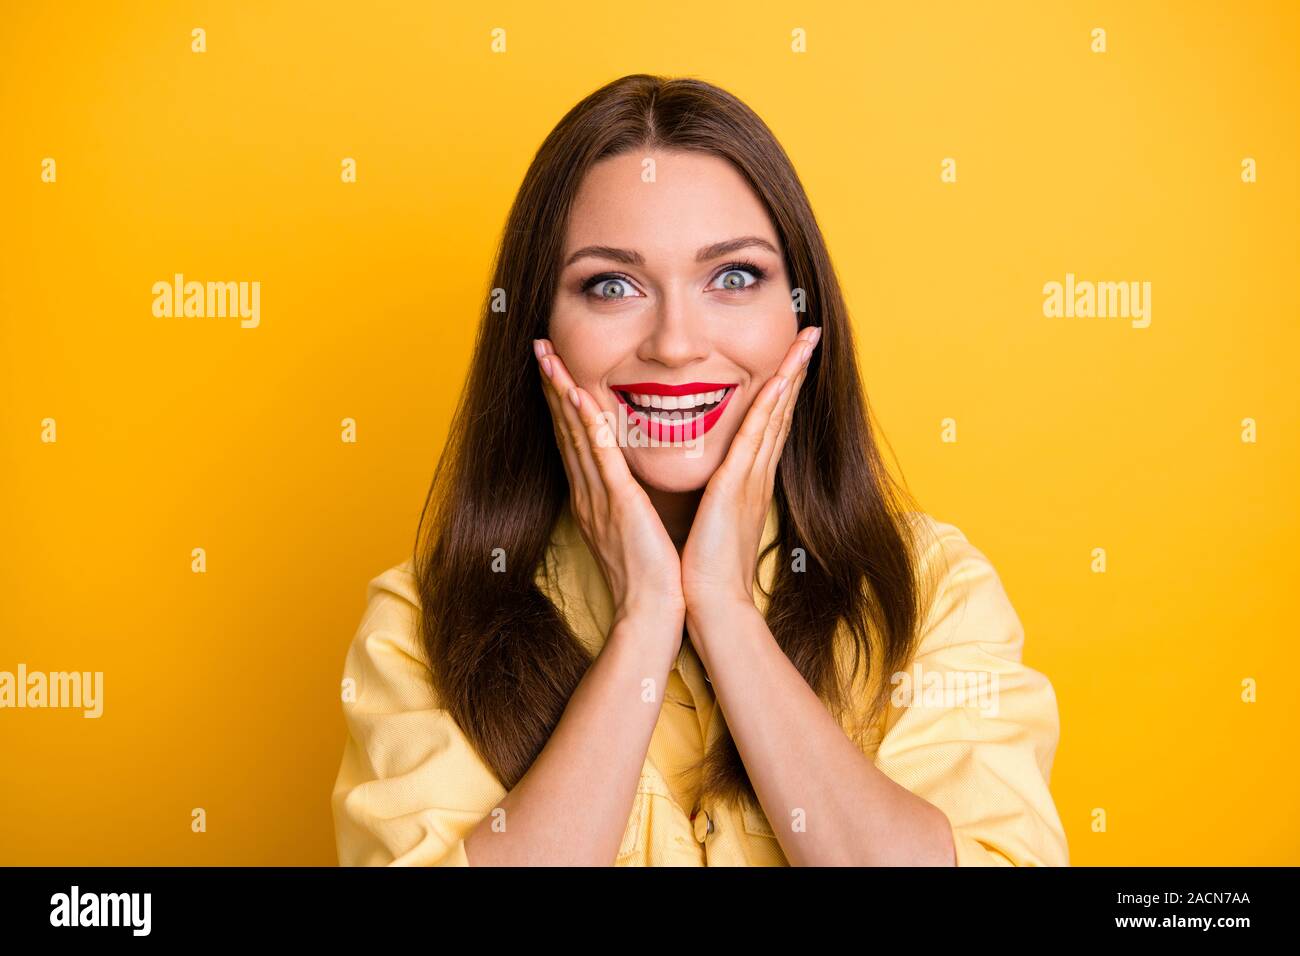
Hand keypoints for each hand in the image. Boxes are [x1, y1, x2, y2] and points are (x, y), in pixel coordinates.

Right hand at [534, 339, 684, 627]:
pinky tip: (578, 395)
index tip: (554, 368)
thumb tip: (629, 485)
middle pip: (565, 428)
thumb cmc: (651, 575)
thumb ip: (627, 502)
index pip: (573, 439)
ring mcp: (599, 496)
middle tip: (540, 347)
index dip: (562, 401)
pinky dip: (587, 424)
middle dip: (552, 385)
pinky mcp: (618, 503)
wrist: (653, 611)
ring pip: (575, 433)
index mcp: (593, 498)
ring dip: (561, 391)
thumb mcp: (634, 529)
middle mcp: (588, 492)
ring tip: (547, 356)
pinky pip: (600, 455)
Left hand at [680, 325, 820, 624]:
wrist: (710, 604)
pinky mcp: (736, 487)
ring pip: (774, 415)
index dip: (781, 389)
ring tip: (804, 342)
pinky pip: (755, 436)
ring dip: (789, 375)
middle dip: (794, 370)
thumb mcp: (712, 521)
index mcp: (748, 482)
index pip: (768, 425)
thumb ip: (716, 497)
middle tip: (809, 334)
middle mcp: (756, 475)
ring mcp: (750, 479)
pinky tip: (778, 379)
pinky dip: (769, 405)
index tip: (790, 358)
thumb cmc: (705, 569)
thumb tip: (713, 483)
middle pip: (780, 411)